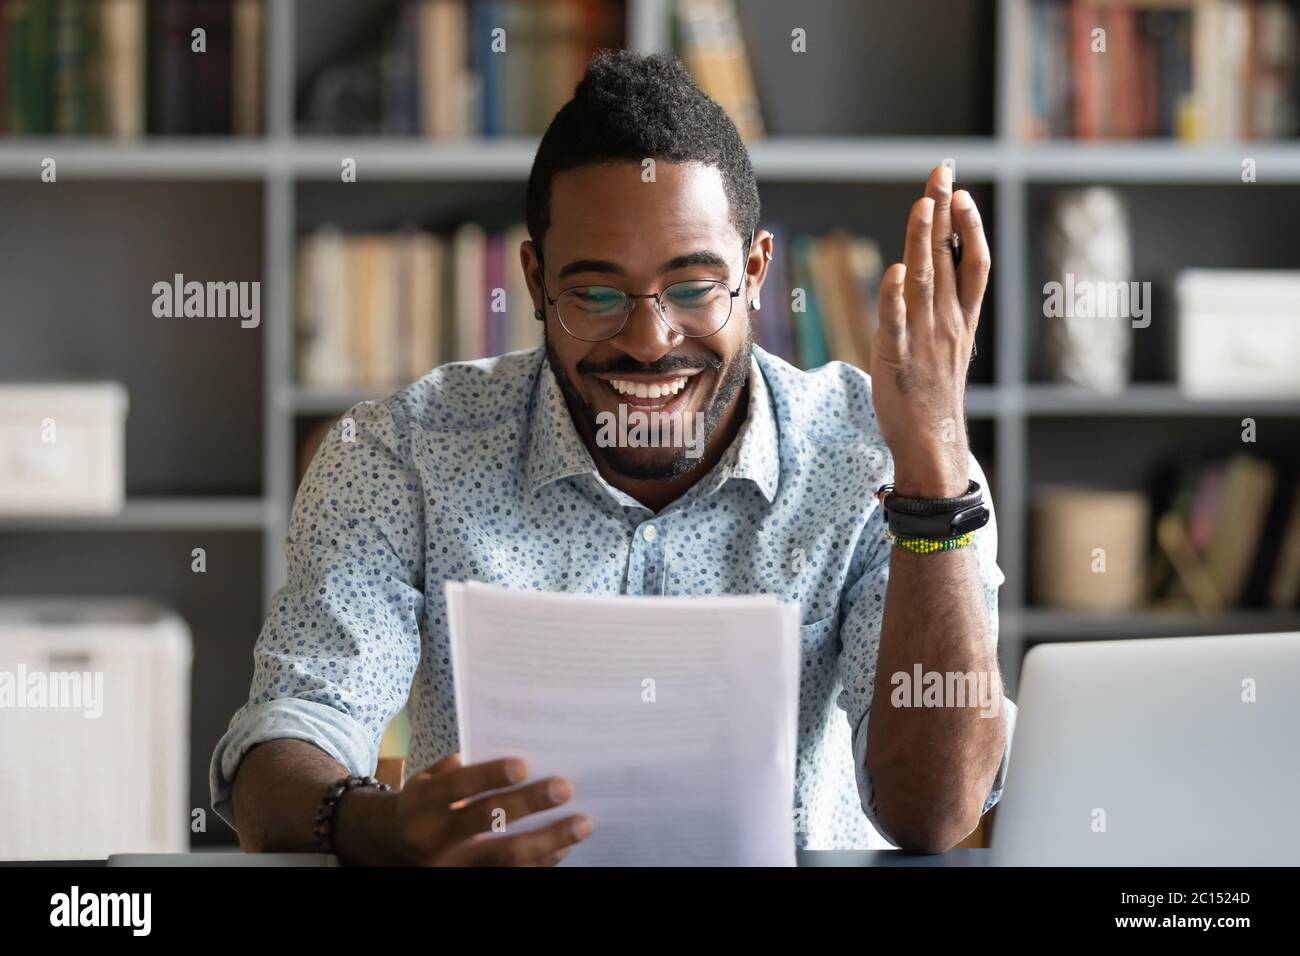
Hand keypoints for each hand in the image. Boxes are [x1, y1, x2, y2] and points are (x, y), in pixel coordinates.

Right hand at [386, 752, 591, 864]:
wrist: (391, 849)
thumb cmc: (423, 804)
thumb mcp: (426, 779)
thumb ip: (459, 767)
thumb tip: (506, 748)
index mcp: (422, 804)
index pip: (458, 787)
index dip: (490, 776)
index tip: (524, 765)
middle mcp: (434, 839)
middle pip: (486, 822)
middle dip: (529, 804)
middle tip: (565, 788)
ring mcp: (451, 869)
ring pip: (505, 858)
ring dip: (548, 841)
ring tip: (582, 824)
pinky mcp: (467, 884)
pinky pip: (509, 878)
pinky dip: (541, 864)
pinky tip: (564, 848)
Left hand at [870, 164, 989, 497]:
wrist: (931, 441)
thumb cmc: (933, 391)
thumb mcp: (946, 343)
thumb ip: (939, 305)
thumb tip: (920, 266)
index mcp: (963, 318)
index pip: (972, 261)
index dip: (969, 225)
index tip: (960, 192)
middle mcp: (948, 323)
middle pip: (949, 258)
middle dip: (945, 214)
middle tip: (941, 174)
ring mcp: (924, 340)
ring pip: (925, 282)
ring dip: (923, 242)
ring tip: (922, 205)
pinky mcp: (898, 359)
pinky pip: (896, 324)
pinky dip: (895, 298)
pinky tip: (894, 271)